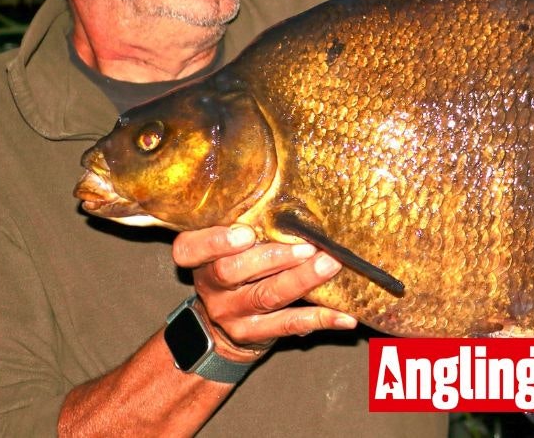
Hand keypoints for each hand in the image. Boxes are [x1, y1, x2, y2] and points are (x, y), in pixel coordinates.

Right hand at [171, 225, 357, 361]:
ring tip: (329, 265)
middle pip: (232, 271)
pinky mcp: (253, 335)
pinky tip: (345, 316)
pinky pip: (289, 325)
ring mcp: (231, 313)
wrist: (221, 329)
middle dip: (273, 257)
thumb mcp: (230, 247)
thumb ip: (250, 226)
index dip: (214, 242)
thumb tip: (298, 199)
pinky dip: (321, 318)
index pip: (189, 249)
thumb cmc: (238, 270)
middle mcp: (212, 286)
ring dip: (301, 280)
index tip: (245, 233)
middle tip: (308, 246)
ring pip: (265, 296)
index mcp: (201, 258)